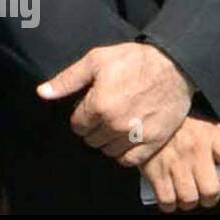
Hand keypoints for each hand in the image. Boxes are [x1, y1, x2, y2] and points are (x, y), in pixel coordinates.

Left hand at [37, 42, 192, 164]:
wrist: (177, 63)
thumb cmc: (136, 59)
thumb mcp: (99, 59)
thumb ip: (68, 78)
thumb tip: (42, 93)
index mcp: (99, 105)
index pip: (77, 125)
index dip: (84, 114)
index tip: (96, 103)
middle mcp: (116, 124)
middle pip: (91, 140)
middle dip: (96, 127)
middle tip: (110, 110)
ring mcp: (136, 135)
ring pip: (108, 150)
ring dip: (110, 139)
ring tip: (121, 121)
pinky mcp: (154, 140)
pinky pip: (129, 160)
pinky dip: (126, 152)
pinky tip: (129, 137)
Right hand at [140, 116, 219, 212]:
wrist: (149, 114)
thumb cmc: (180, 122)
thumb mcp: (205, 125)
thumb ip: (218, 144)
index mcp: (211, 134)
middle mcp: (195, 150)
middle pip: (211, 189)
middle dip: (211, 198)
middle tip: (208, 196)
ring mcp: (174, 163)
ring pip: (189, 199)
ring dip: (191, 202)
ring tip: (189, 196)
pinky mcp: (155, 173)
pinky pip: (167, 201)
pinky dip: (171, 205)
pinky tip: (172, 197)